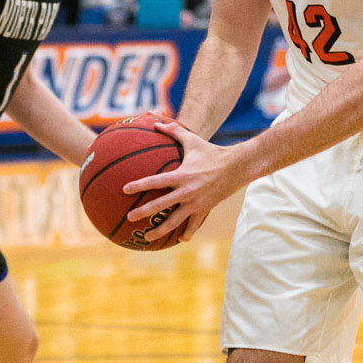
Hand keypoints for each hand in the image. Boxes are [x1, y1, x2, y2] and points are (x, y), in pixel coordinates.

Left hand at [119, 121, 241, 243]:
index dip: (139, 185)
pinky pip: (194, 224)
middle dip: (143, 212)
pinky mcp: (205, 209)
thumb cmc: (212, 152)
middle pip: (160, 205)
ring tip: (147, 237)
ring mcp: (196, 203)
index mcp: (181, 175)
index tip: (125, 189)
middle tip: (129, 218)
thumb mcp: (192, 140)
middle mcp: (186, 191)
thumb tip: (156, 122)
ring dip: (160, 230)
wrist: (237, 167)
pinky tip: (179, 240)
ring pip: (175, 221)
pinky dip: (187, 232)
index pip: (155, 181)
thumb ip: (173, 131)